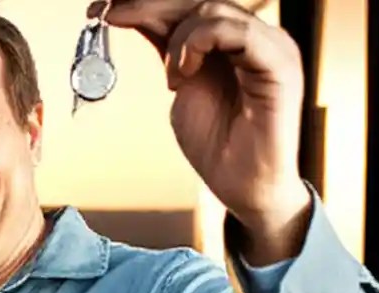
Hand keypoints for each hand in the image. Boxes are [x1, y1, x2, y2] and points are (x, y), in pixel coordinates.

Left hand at [90, 0, 311, 257]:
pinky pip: (236, 31)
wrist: (245, 189)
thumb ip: (168, 49)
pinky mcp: (278, 64)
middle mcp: (255, 34)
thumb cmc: (218, 146)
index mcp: (233, 38)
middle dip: (147, 5)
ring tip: (172, 78)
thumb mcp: (181, 85)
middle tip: (107, 15)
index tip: (100, 10)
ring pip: (212, 8)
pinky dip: (198, 44)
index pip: (187, 3)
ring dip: (177, 38)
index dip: (144, 3)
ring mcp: (270, 45)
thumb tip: (128, 15)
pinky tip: (183, 74)